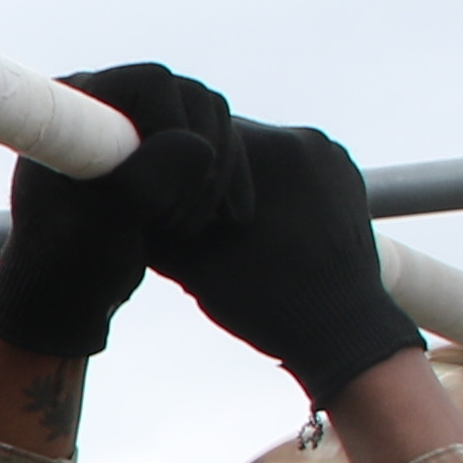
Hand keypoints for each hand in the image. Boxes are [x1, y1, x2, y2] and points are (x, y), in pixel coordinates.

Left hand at [0, 61, 246, 360]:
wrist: (69, 291)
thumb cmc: (68, 260)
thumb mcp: (98, 224)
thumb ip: (140, 182)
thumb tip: (199, 146)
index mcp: (74, 101)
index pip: (152, 84)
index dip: (173, 133)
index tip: (154, 199)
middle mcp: (107, 99)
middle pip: (193, 99)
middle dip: (201, 165)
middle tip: (174, 223)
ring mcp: (140, 119)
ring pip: (215, 122)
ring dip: (214, 179)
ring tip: (180, 227)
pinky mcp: (167, 144)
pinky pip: (223, 143)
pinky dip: (228, 183)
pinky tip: (224, 220)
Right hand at [147, 122, 423, 409]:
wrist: (342, 329)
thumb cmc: (262, 300)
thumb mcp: (188, 261)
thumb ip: (152, 216)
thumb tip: (117, 189)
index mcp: (263, 150)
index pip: (197, 133)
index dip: (172, 160)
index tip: (160, 187)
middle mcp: (301, 139)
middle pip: (233, 139)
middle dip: (210, 168)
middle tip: (192, 206)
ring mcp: (329, 155)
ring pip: (265, 152)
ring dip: (244, 176)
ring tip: (231, 220)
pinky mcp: (346, 174)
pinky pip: (297, 167)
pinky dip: (277, 187)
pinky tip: (267, 222)